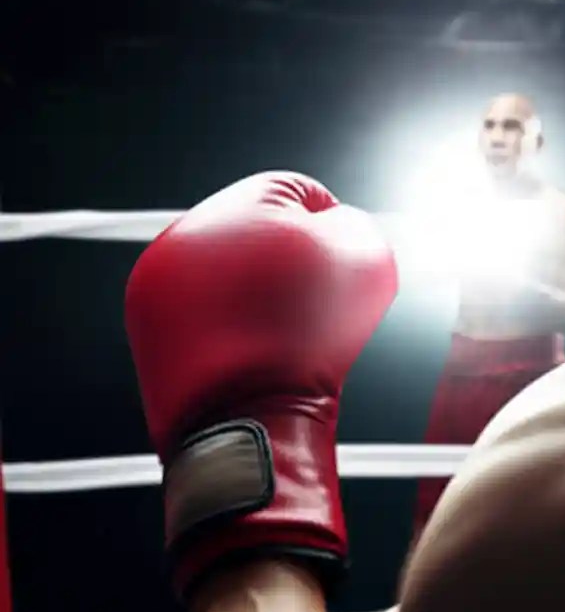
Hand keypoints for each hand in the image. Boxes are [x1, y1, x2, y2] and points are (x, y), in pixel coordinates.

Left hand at [125, 171, 397, 599]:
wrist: (253, 420)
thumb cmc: (310, 338)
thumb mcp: (367, 258)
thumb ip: (356, 222)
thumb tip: (335, 225)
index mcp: (232, 207)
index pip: (296, 192)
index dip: (335, 226)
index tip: (345, 264)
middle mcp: (181, 237)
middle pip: (258, 231)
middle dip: (294, 259)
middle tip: (321, 299)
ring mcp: (158, 287)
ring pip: (229, 274)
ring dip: (262, 293)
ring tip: (290, 331)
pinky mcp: (151, 333)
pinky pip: (206, 315)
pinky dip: (234, 326)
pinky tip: (261, 351)